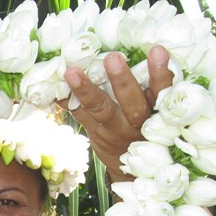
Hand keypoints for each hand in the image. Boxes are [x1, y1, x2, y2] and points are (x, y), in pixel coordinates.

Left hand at [63, 45, 172, 180]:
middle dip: (122, 81)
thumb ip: (151, 88)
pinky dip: (66, 100)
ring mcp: (113, 130)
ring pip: (101, 110)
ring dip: (86, 90)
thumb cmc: (144, 127)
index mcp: (157, 113)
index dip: (160, 74)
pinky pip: (79, 114)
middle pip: (132, 104)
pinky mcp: (95, 132)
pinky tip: (53, 88)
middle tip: (113, 58)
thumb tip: (146, 49)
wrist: (128, 166)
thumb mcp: (155, 111)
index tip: (157, 50)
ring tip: (72, 72)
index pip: (162, 93)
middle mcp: (136, 124)